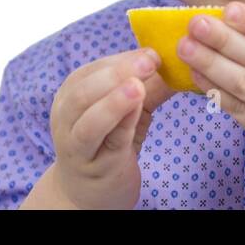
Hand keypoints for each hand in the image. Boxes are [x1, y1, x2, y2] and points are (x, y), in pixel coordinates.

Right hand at [47, 46, 177, 208]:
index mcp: (71, 94)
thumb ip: (148, 87)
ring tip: (137, 87)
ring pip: (89, 121)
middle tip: (149, 62)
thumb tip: (178, 62)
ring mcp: (77, 145)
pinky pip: (107, 143)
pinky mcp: (95, 166)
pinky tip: (138, 112)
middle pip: (84, 90)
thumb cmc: (107, 143)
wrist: (88, 192)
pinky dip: (122, 125)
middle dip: (117, 73)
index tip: (153, 52)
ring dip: (114, 101)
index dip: (122, 59)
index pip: (93, 70)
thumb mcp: (128, 110)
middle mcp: (66, 117)